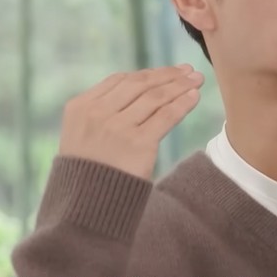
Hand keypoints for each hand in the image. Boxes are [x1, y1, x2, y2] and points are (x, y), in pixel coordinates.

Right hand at [57, 64, 203, 179]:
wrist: (86, 206)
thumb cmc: (87, 173)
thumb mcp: (82, 135)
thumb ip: (102, 110)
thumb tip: (141, 88)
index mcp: (80, 106)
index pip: (120, 80)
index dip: (148, 73)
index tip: (168, 71)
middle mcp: (97, 113)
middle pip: (140, 84)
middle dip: (168, 75)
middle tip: (189, 71)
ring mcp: (117, 128)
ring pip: (156, 97)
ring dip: (180, 85)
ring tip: (197, 80)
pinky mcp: (138, 143)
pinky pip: (166, 116)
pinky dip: (183, 103)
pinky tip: (194, 96)